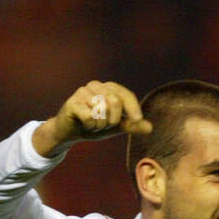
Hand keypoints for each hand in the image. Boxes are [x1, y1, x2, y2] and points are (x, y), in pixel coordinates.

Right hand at [32, 80, 151, 156]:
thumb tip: (150, 128)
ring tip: (92, 125)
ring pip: (101, 111)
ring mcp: (83, 92)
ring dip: (99, 125)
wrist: (67, 133)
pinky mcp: (72, 102)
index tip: (137, 120)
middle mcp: (96, 85)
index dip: (133, 108)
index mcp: (108, 88)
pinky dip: (89, 126)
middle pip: (114, 102)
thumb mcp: (114, 127)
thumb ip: (130, 125)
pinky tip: (83, 124)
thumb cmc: (92, 126)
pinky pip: (89, 116)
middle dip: (111, 121)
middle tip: (103, 126)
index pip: (125, 95)